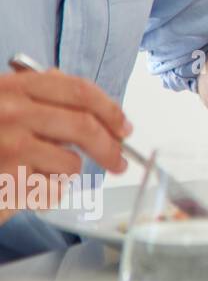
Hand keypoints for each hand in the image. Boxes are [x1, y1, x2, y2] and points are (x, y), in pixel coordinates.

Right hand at [0, 70, 130, 191]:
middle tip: (119, 162)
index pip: (78, 91)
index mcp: (12, 87)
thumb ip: (37, 96)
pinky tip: (21, 188)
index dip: (110, 109)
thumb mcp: (0, 103)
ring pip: (70, 162)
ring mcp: (9, 146)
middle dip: (111, 148)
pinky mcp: (9, 180)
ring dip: (65, 173)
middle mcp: (11, 112)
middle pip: (85, 126)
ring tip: (38, 174)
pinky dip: (45, 193)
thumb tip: (90, 101)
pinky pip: (51, 189)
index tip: (123, 127)